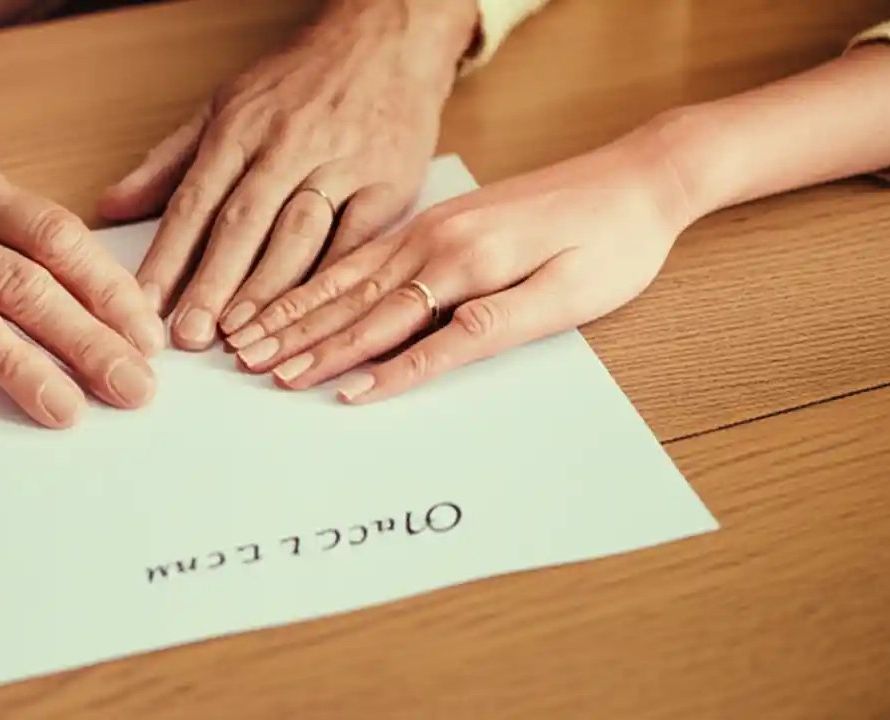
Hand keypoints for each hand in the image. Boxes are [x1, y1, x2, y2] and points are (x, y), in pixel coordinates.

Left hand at [97, 0, 477, 349]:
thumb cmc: (299, 80)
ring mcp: (341, 163)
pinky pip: (355, 239)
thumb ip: (166, 163)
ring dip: (267, 289)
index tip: (145, 306)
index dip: (168, 258)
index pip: (195, 202)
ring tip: (241, 335)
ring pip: (298, 234)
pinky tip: (309, 315)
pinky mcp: (388, 182)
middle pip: (243, 223)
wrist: (387, 39)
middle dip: (213, 285)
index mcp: (239, 128)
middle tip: (190, 336)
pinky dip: (330, 279)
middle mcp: (288, 145)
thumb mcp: (223, 107)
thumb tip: (110, 207)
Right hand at [227, 125, 699, 401]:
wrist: (640, 176)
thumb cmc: (615, 245)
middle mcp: (438, 240)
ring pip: (349, 275)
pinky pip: (366, 253)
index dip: (346, 363)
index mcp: (468, 262)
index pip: (392, 327)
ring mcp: (433, 225)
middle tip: (249, 365)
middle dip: (298, 336)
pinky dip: (324, 277)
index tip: (300, 390)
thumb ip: (492, 326)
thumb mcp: (567, 296)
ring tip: (251, 331)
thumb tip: (427, 358)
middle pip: (355, 300)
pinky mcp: (438, 220)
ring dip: (298, 306)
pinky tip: (297, 291)